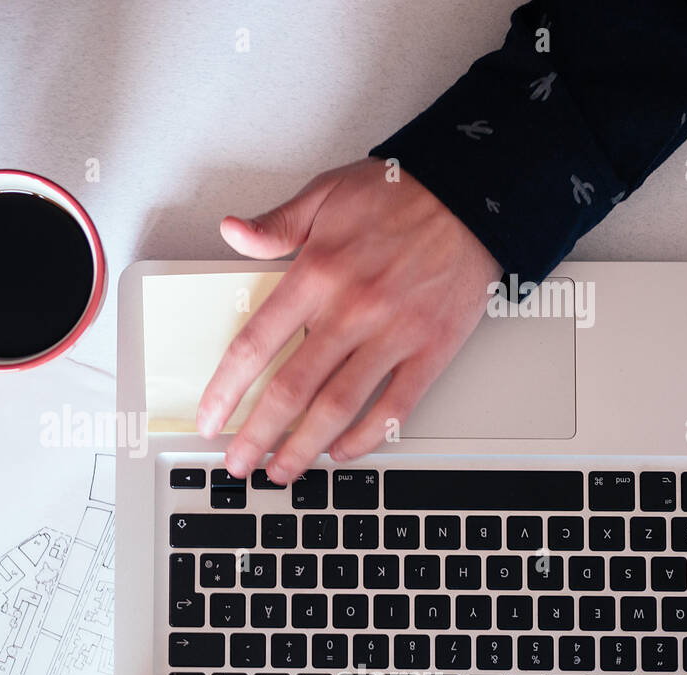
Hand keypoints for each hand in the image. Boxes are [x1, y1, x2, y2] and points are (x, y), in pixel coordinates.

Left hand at [197, 158, 501, 484]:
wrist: (476, 191)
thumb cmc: (400, 193)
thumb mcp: (325, 194)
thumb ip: (275, 224)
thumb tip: (230, 231)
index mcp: (317, 273)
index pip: (256, 344)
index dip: (226, 389)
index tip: (210, 417)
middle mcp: (352, 309)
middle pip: (291, 389)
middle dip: (258, 435)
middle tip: (238, 463)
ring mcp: (394, 333)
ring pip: (338, 406)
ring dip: (304, 447)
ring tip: (282, 470)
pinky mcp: (432, 349)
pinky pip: (395, 406)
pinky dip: (365, 437)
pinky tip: (340, 452)